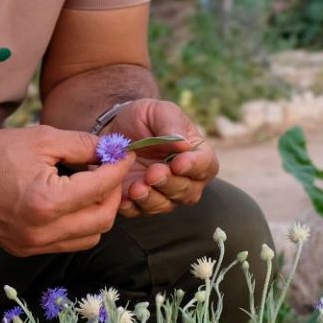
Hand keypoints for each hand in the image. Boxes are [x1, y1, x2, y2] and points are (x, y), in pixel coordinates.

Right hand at [0, 126, 131, 256]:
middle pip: (102, 220)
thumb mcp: (40, 138)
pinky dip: (79, 224)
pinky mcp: (25, 249)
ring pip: (89, 238)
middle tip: (110, 171)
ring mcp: (33, 245)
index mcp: (47, 202)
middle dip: (114, 194)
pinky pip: (67, 243)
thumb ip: (82, 145)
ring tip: (91, 186)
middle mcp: (42, 231)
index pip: (101, 189)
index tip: (124, 155)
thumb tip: (110, 151)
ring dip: (98, 213)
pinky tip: (72, 201)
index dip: (118, 169)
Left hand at [105, 100, 217, 217]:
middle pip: (188, 191)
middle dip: (170, 183)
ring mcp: (164, 193)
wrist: (115, 129)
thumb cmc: (144, 118)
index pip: (206, 165)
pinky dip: (132, 207)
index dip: (194, 167)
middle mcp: (186, 179)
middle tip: (153, 173)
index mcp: (197, 154)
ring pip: (166, 205)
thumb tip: (184, 146)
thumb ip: (171, 125)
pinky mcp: (140, 202)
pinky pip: (140, 212)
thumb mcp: (158, 111)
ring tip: (136, 187)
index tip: (178, 163)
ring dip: (152, 198)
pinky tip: (123, 199)